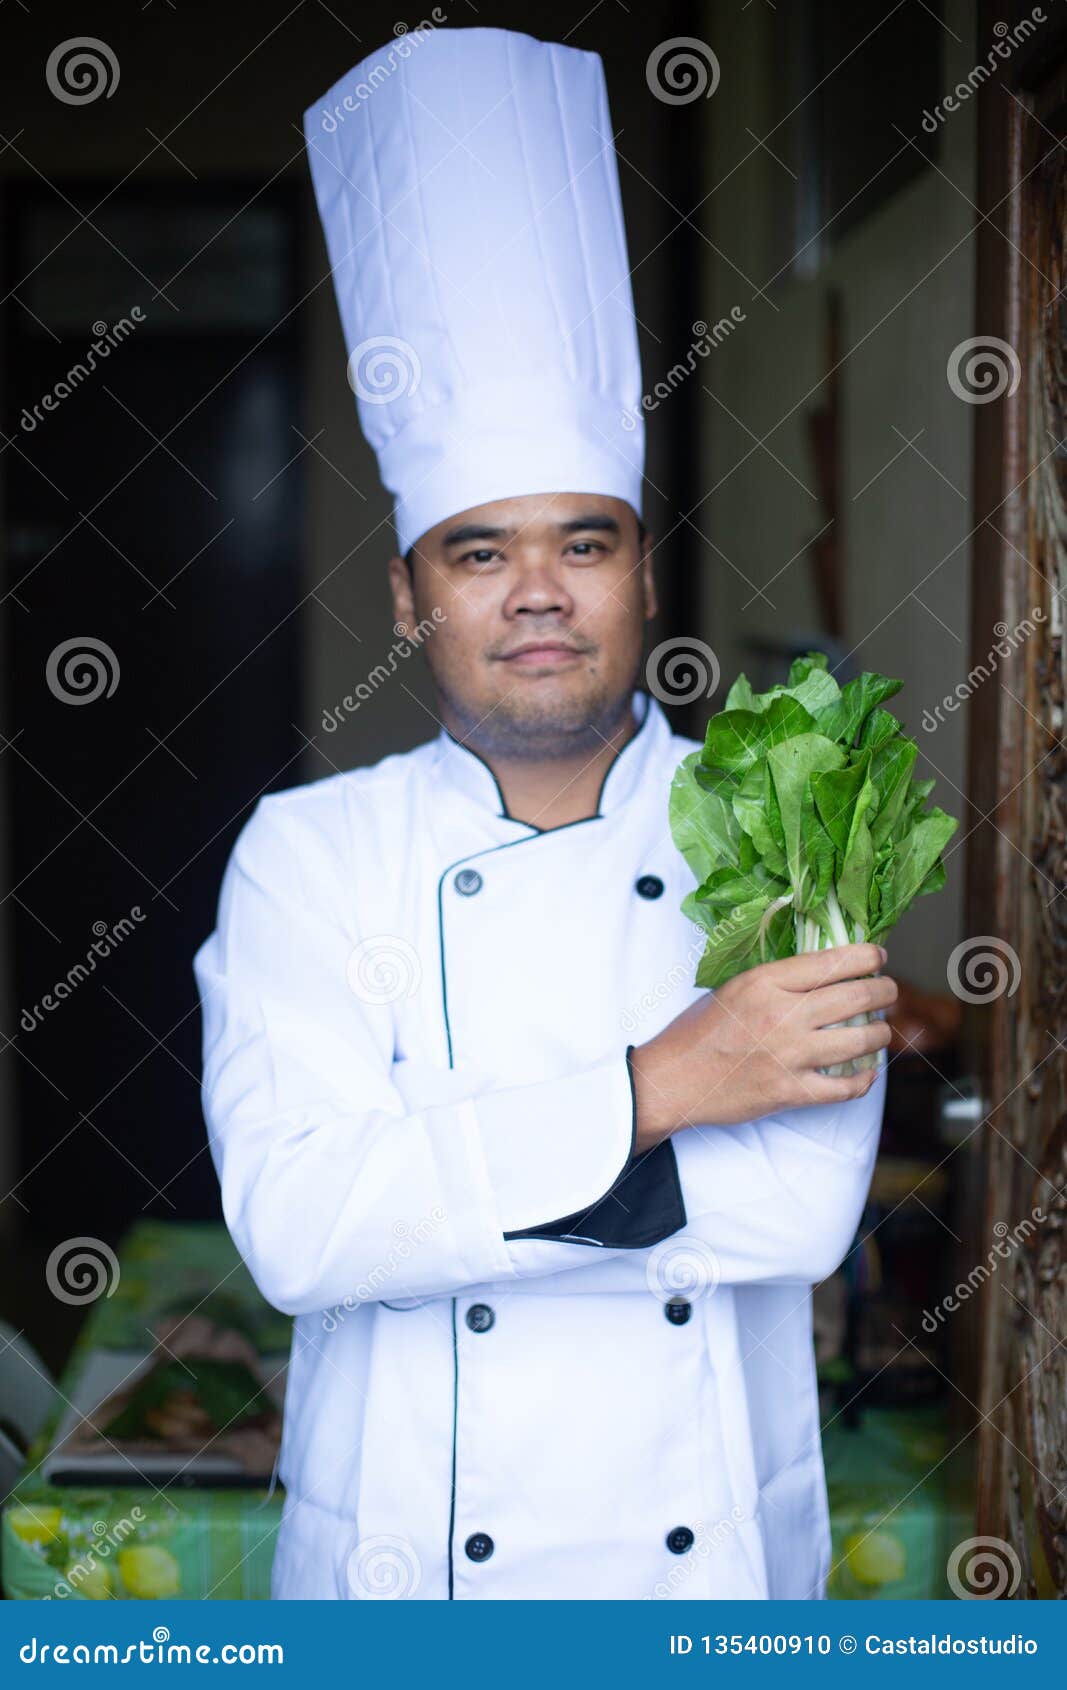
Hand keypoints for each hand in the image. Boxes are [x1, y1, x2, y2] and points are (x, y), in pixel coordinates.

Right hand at [629, 943, 896, 1150]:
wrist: (674, 1079)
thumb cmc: (699, 1031)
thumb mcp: (734, 987)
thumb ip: (778, 979)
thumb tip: (826, 970)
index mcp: (765, 982)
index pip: (832, 961)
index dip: (867, 956)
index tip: (878, 956)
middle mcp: (782, 1015)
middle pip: (856, 996)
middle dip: (885, 991)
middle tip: (889, 991)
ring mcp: (789, 1056)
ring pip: (860, 1040)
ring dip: (880, 1033)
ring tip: (880, 1030)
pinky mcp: (791, 1091)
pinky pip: (846, 1087)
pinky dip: (864, 1079)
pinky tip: (866, 1072)